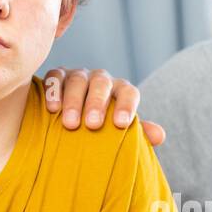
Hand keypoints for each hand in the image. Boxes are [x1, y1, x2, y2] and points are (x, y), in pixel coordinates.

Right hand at [41, 66, 165, 146]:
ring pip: (78, 80)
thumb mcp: (119, 133)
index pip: (129, 92)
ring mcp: (78, 76)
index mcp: (120, 91)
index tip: (121, 124)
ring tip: (70, 124)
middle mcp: (101, 80)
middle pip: (102, 84)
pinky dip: (53, 90)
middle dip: (97, 104)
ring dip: (74, 101)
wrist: (74, 124)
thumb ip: (138, 133)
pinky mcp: (57, 76)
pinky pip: (55, 77)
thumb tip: (159, 136)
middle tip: (93, 124)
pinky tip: (52, 109)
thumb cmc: (102, 130)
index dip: (127, 106)